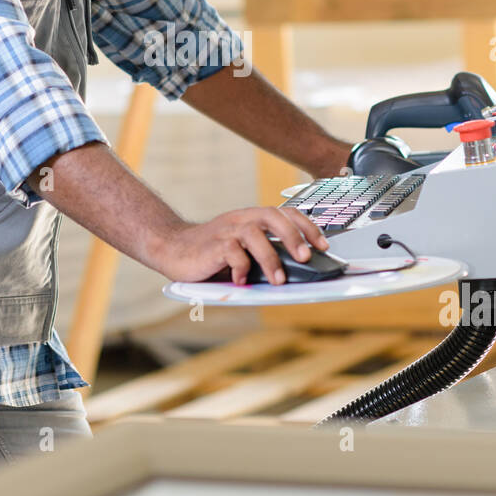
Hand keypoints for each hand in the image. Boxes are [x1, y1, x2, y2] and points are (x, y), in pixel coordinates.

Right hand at [159, 207, 329, 284]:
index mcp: (252, 217)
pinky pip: (232, 253)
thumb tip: (295, 270)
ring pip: (254, 234)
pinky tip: (241, 281)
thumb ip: (263, 253)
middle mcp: (241, 219)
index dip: (307, 227)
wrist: (172, 248)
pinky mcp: (213, 245)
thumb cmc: (211, 252)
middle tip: (305, 258)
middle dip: (293, 237)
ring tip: (278, 280)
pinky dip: (241, 268)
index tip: (323, 246)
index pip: (286, 213)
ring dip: (270, 258)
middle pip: (273, 217)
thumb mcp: (241, 249)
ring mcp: (227, 230)